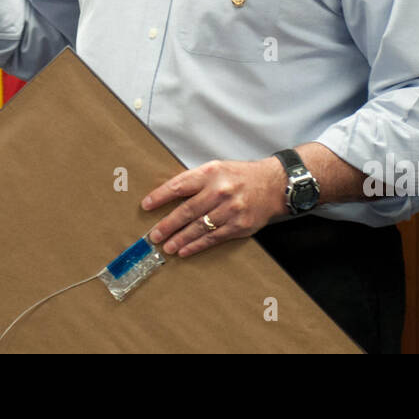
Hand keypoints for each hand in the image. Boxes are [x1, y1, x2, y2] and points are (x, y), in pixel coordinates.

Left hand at [142, 158, 286, 257]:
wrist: (273, 184)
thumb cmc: (240, 176)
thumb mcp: (216, 168)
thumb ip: (195, 180)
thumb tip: (168, 195)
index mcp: (211, 173)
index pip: (179, 185)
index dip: (160, 196)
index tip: (146, 205)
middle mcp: (220, 191)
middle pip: (187, 210)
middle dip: (167, 224)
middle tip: (154, 234)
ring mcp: (230, 210)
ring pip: (199, 227)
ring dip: (180, 239)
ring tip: (166, 246)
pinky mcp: (239, 226)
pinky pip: (213, 238)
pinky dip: (197, 245)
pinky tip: (185, 250)